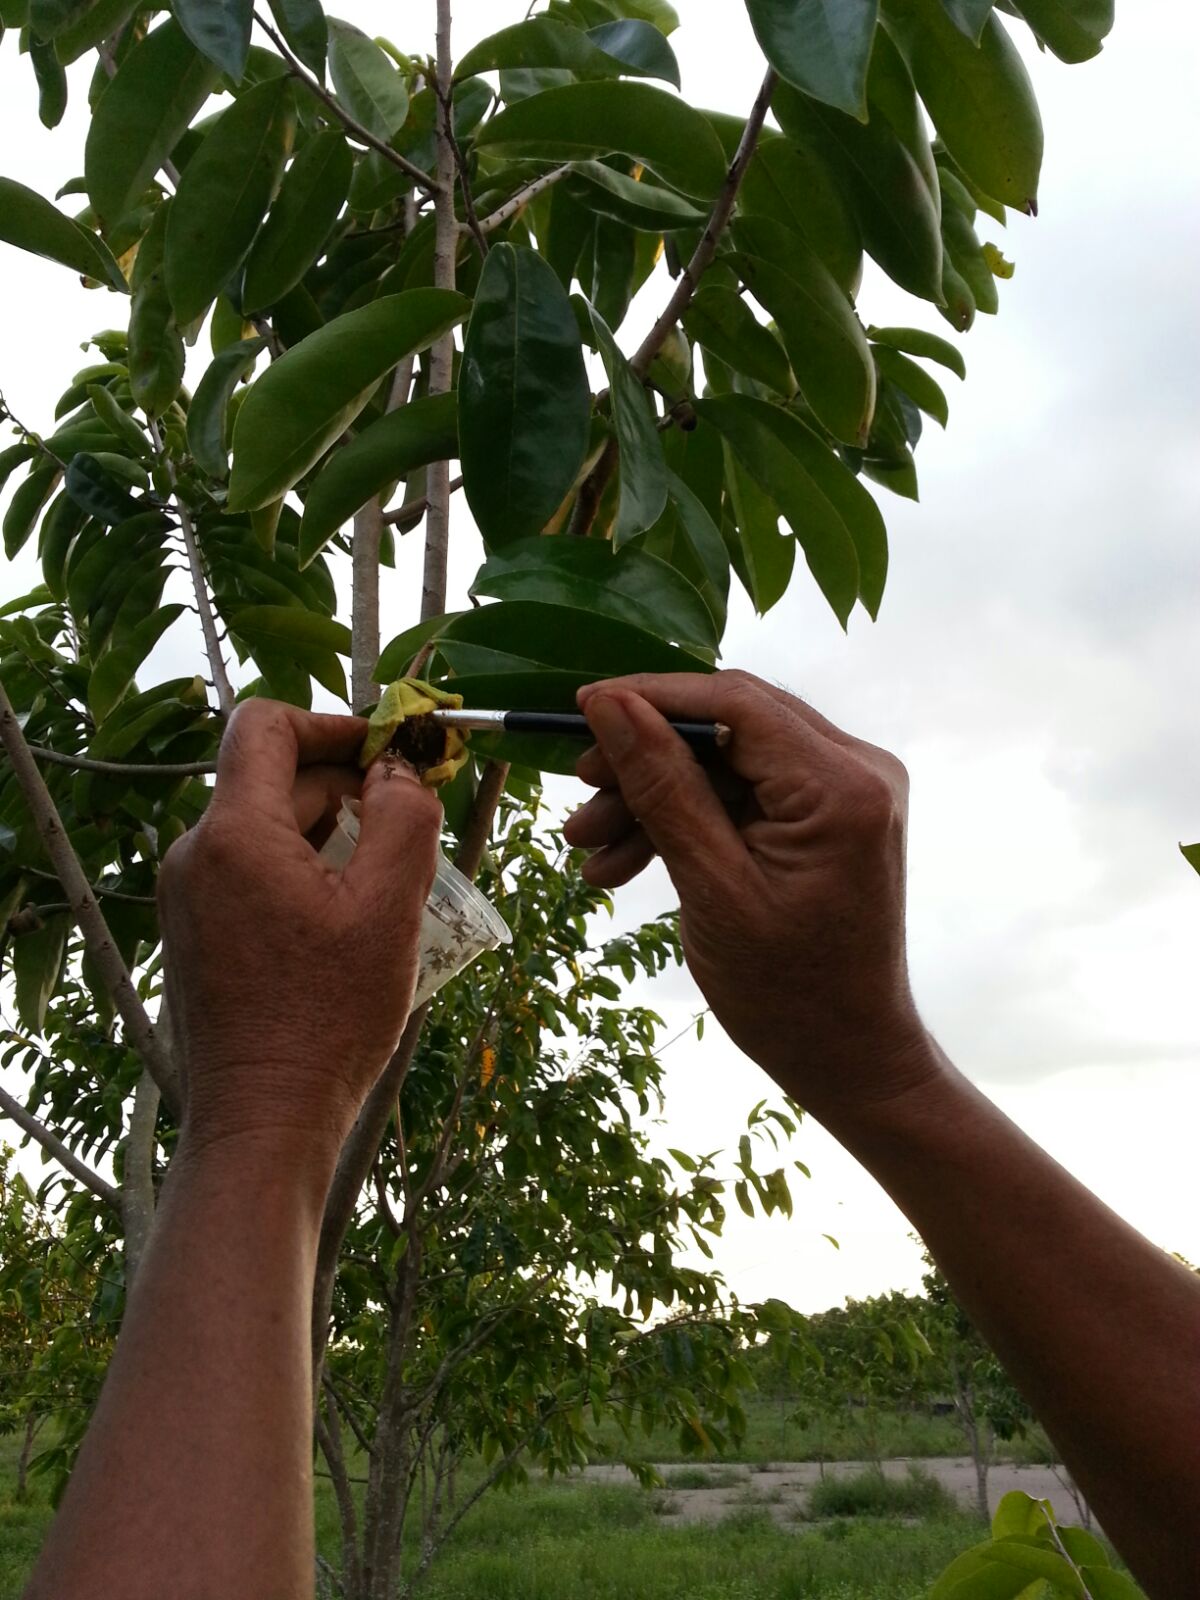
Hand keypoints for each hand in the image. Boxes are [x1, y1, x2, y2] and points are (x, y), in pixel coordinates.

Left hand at [158, 699, 442, 1167]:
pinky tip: (347, 913)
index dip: (332, 722)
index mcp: (235, 834)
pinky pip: (250, 871)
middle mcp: (196, 854)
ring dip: (328, 830)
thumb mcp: (388, 908)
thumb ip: (403, 819)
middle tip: (412, 816)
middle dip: (346, 784)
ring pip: (265, 828)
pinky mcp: (194, 931)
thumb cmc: (328, 1017)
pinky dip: (301, 869)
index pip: (265, 725)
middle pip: (273, 779)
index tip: (388, 750)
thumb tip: (398, 771)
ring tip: (387, 874)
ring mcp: (188, 896)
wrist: (264, 1117)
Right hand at [564, 672, 936, 1118]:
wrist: (847, 1058)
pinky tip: (623, 864)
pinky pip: (744, 795)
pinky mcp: (828, 816)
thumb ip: (663, 786)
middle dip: (646, 756)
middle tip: (578, 794)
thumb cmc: (786, 993)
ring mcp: (846, 792)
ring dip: (656, 796)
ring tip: (587, 845)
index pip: (735, 702)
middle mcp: (856, 771)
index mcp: (840, 786)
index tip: (578, 711)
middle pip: (729, 725)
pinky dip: (687, 821)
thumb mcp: (711, 887)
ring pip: (728, 762)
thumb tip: (610, 703)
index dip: (651, 697)